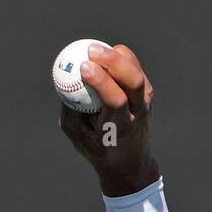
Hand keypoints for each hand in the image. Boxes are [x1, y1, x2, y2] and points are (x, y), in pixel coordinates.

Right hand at [59, 42, 158, 196]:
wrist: (129, 161)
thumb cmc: (96, 147)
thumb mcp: (76, 135)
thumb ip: (70, 109)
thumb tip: (64, 79)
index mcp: (119, 127)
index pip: (115, 99)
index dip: (101, 81)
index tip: (83, 67)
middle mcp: (137, 113)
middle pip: (133, 81)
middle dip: (113, 61)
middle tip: (91, 50)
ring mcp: (146, 101)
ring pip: (136, 71)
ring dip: (116, 57)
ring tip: (94, 51)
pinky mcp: (147, 92)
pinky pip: (134, 68)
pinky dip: (119, 59)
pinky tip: (104, 56)